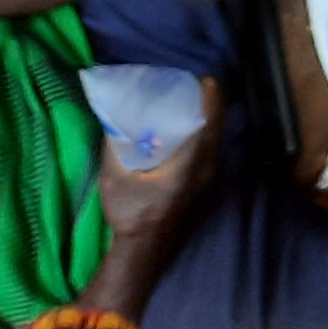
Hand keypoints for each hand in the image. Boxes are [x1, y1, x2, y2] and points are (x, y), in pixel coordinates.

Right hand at [92, 86, 221, 247]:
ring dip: (207, 117)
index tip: (203, 78)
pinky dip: (203, 131)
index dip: (209, 98)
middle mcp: (205, 169)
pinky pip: (210, 147)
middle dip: (208, 102)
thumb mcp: (114, 180)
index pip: (206, 123)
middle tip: (193, 84)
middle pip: (215, 126)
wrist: (144, 251)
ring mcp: (207, 177)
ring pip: (214, 137)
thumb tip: (112, 118)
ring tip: (190, 100)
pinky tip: (186, 126)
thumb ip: (114, 147)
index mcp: (187, 165)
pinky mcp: (203, 183)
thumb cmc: (130, 215)